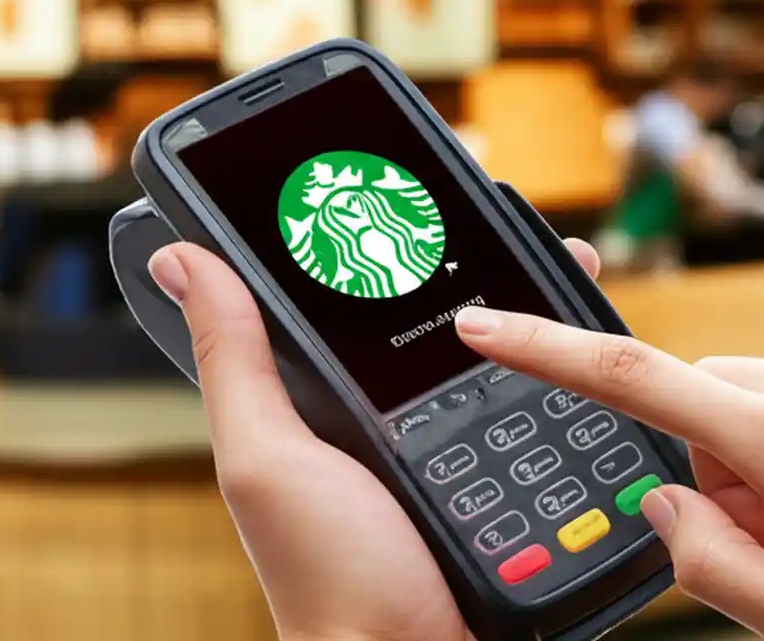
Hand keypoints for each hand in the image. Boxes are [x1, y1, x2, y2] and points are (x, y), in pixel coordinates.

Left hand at [148, 239, 601, 640]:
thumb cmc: (327, 578)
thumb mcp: (266, 458)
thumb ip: (233, 361)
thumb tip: (178, 258)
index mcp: (326, 402)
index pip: (344, 298)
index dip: (366, 239)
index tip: (393, 184)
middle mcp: (390, 416)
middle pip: (430, 319)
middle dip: (466, 259)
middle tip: (499, 211)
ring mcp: (453, 442)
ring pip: (495, 353)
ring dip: (527, 301)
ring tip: (557, 256)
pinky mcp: (507, 472)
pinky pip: (536, 405)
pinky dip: (561, 365)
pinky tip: (586, 332)